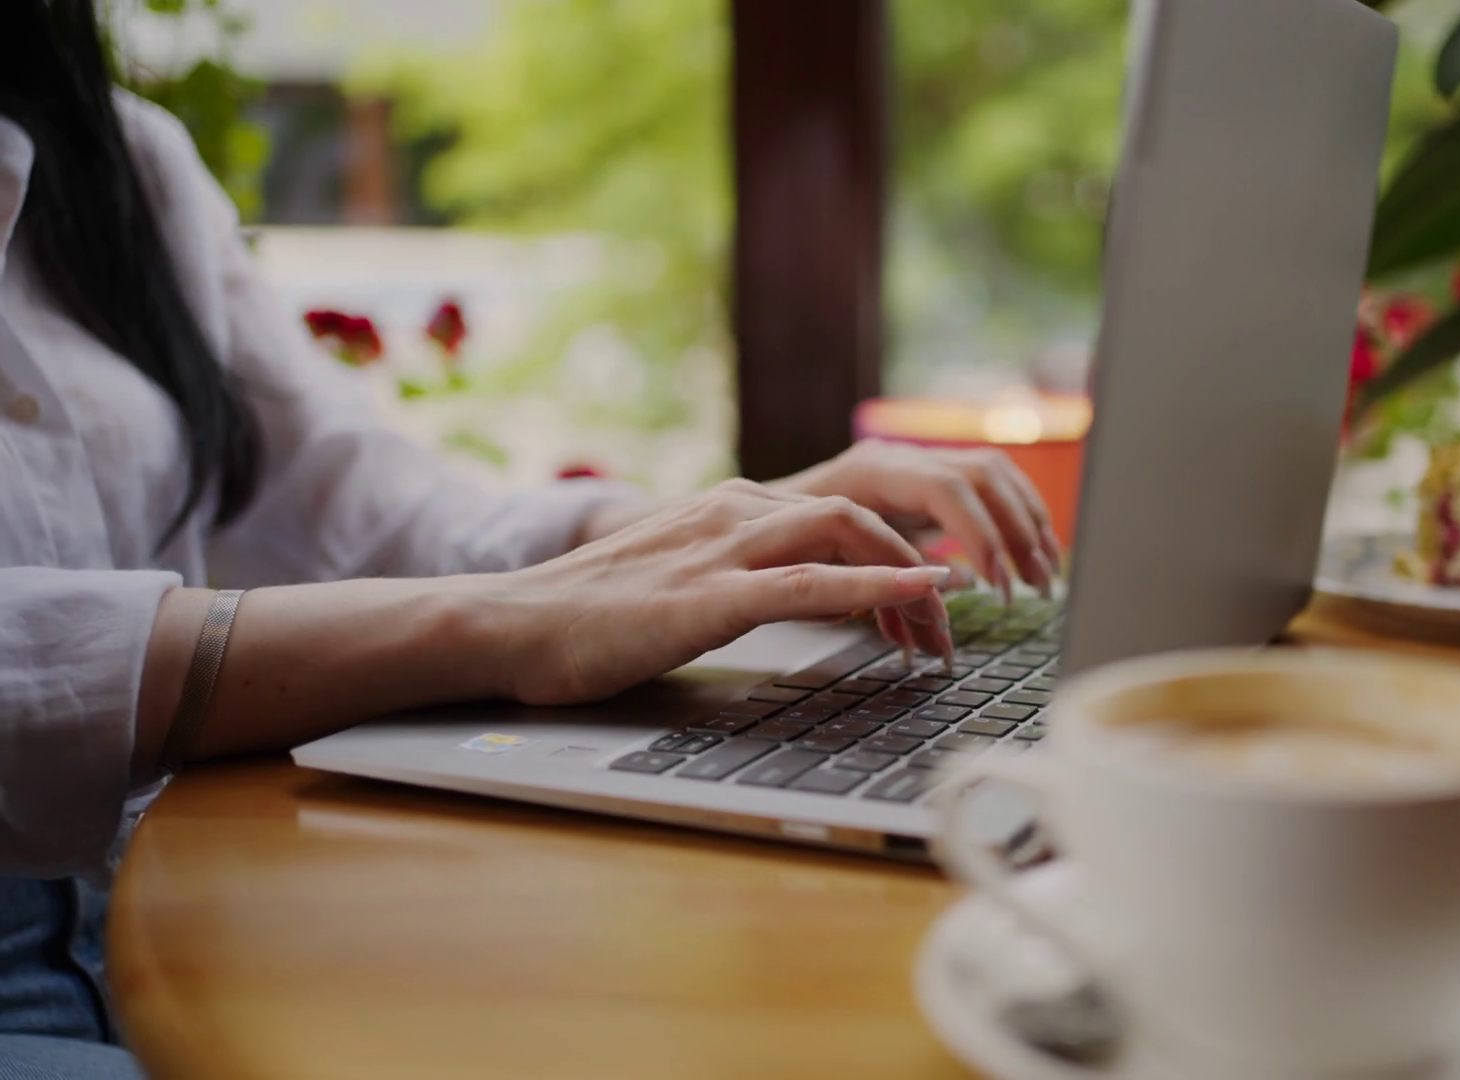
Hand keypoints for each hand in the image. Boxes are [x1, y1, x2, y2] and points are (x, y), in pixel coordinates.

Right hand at [487, 480, 953, 705]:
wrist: (510, 624)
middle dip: (915, 567)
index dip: (893, 556)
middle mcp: (732, 511)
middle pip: (856, 517)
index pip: (834, 516)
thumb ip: (732, 578)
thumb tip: (787, 605)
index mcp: (726, 508)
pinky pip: (810, 582)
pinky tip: (920, 595)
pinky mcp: (708, 594)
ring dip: (908, 582)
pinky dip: (876, 586)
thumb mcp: (677, 583)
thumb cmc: (586, 618)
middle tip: (943, 632)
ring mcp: (720, 547)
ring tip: (940, 635)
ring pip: (845, 534)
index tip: (924, 608)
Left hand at [774, 440, 1062, 603]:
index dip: (979, 534)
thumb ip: (867, 586)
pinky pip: (985, 488)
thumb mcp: (807, 571)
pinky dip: (1013, 521)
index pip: (945, 487)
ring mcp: (911, 466)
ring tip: (1043, 577)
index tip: (996, 583)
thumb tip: (932, 619)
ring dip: (1024, 524)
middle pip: (981, 474)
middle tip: (1033, 585)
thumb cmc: (765, 554)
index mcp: (867, 472)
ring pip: (992, 476)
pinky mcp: (921, 486)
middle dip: (1015, 531)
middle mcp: (895, 459)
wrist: (735, 533)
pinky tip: (1029, 557)